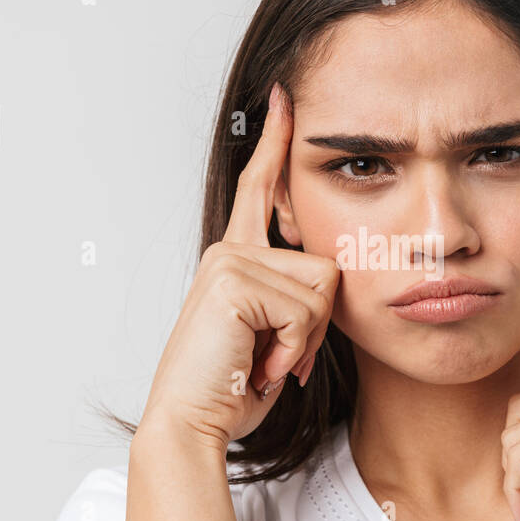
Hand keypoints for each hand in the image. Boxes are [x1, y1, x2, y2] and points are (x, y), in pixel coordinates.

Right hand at [137, 82, 340, 453]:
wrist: (192, 423)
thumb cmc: (231, 388)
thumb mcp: (273, 336)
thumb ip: (292, 299)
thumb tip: (327, 279)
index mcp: (235, 259)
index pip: (257, 189)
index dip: (275, 144)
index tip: (285, 97)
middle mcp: (228, 251)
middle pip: (326, 265)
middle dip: (317, 325)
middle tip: (277, 357)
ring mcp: (227, 261)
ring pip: (322, 288)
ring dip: (305, 341)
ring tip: (263, 361)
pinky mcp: (232, 280)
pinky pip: (305, 310)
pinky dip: (292, 349)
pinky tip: (258, 365)